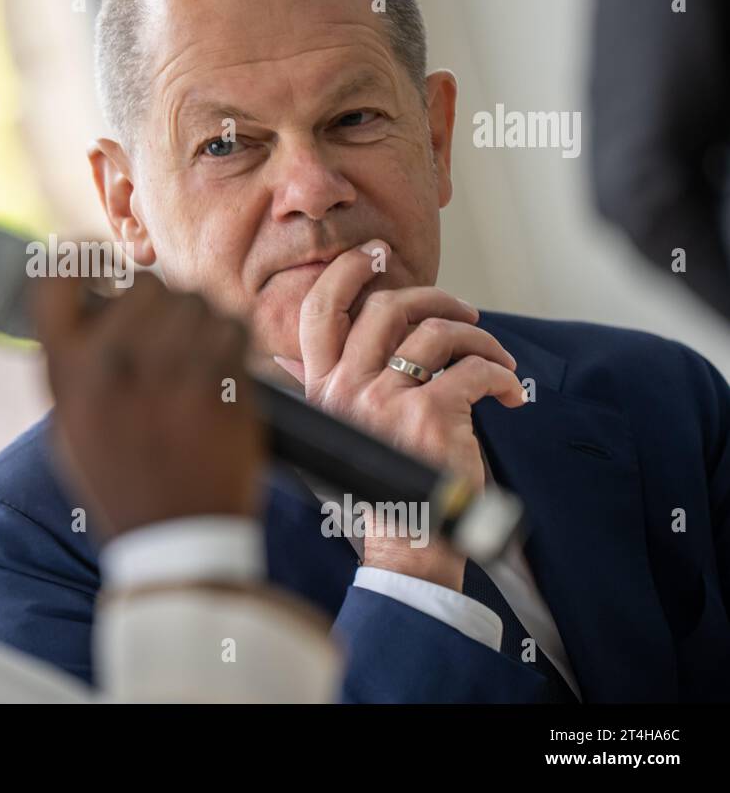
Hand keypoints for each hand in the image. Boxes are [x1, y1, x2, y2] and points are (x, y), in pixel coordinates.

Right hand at [34, 273, 263, 541]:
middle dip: (160, 301)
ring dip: (200, 318)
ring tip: (197, 351)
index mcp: (68, 374)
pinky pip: (233, 327)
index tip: (91, 257)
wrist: (178, 539)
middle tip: (167, 327)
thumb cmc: (121, 482)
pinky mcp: (223, 385)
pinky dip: (233, 338)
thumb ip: (73, 367)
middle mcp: (114, 365)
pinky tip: (225, 362)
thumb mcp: (70, 429)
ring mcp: (170, 373)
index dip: (74, 259)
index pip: (56, 281)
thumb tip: (84, 301)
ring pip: (195, 301)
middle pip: (145, 286)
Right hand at [274, 240, 524, 590]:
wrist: (407, 540)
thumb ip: (319, 390)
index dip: (347, 272)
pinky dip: (503, 376)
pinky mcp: (431, 415)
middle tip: (462, 311)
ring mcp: (386, 399)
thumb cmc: (379, 486)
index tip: (377, 255)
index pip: (319, 310)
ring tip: (497, 359)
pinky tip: (511, 395)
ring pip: (438, 333)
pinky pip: (475, 370)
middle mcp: (346, 388)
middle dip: (433, 298)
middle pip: (387, 308)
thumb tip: (284, 358)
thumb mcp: (334, 431)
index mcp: (320, 387)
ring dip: (479, 339)